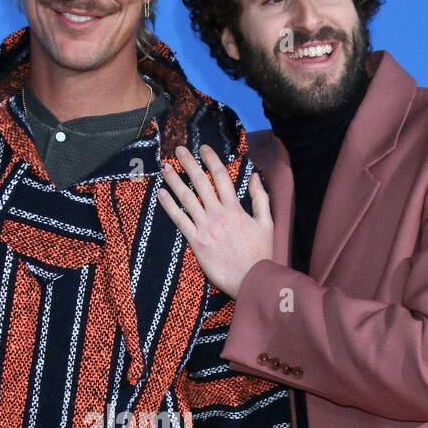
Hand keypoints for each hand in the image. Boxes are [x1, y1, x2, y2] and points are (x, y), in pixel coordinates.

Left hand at [158, 143, 273, 297]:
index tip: (203, 148)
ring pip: (187, 198)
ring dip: (175, 181)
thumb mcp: (267, 223)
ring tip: (165, 168)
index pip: (221, 176)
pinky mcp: (197, 242)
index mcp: (235, 208)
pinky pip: (180, 220)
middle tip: (179, 150)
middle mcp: (218, 214)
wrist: (252, 279)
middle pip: (201, 182)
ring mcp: (206, 228)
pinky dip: (169, 206)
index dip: (211, 159)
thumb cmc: (261, 254)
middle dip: (189, 163)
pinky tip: (161, 194)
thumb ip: (260, 198)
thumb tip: (255, 176)